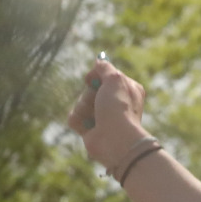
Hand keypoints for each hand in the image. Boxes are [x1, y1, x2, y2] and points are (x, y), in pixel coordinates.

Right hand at [65, 57, 147, 173]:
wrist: (116, 140)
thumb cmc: (118, 108)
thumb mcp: (115, 79)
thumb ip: (105, 68)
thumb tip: (99, 61)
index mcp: (126, 89)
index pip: (104, 76)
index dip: (96, 77)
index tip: (92, 81)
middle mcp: (116, 103)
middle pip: (89, 89)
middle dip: (89, 95)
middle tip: (99, 103)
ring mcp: (102, 117)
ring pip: (80, 103)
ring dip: (83, 108)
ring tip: (95, 118)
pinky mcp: (90, 130)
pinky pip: (74, 118)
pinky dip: (78, 121)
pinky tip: (88, 128)